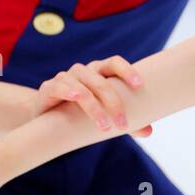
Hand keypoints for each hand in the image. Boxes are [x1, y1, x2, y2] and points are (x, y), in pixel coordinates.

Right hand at [34, 55, 151, 137]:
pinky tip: (76, 97)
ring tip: (105, 127)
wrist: (45, 116)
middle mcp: (83, 71)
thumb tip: (149, 131)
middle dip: (115, 103)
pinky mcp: (49, 88)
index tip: (140, 85)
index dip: (127, 71)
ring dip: (95, 108)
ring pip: (83, 89)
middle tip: (123, 124)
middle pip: (102, 82)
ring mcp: (65, 78)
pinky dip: (69, 91)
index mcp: (99, 72)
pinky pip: (60, 87)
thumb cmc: (79, 113)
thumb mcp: (103, 115)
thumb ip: (124, 121)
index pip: (114, 63)